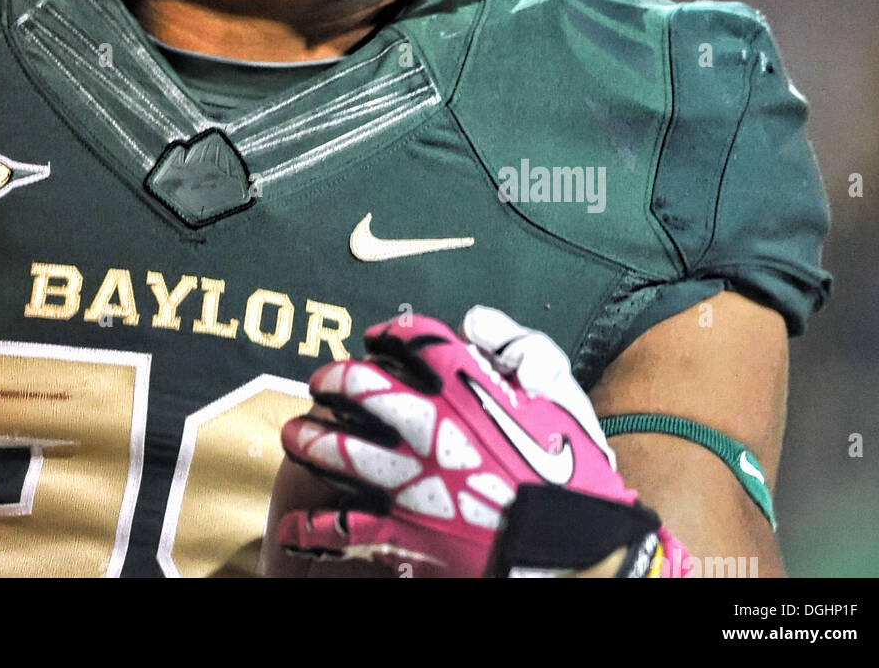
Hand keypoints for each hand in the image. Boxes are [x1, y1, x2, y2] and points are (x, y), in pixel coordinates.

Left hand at [277, 310, 688, 576]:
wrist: (581, 554)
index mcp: (467, 384)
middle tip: (322, 382)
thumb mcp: (564, 396)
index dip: (387, 336)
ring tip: (296, 436)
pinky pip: (342, 525)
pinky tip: (297, 525)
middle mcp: (430, 424)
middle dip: (332, 380)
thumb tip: (474, 324)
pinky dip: (312, 528)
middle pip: (357, 386)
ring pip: (338, 449)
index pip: (411, 339)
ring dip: (310, 440)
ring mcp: (410, 480)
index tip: (375, 341)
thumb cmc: (577, 474)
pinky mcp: (403, 532)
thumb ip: (523, 347)